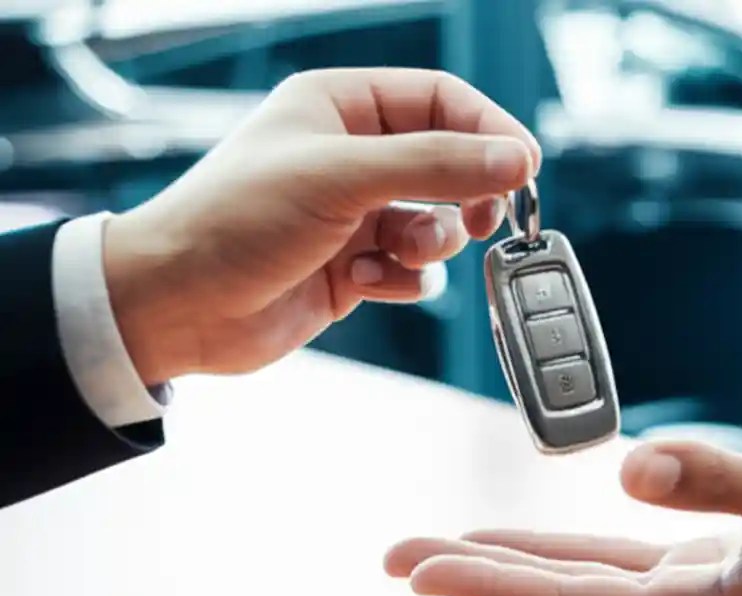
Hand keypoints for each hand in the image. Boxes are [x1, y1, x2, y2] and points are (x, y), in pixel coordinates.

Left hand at [102, 68, 540, 384]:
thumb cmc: (235, 221)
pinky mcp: (354, 266)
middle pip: (451, 163)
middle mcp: (353, 154)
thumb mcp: (342, 177)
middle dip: (466, 195)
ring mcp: (355, 213)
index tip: (523, 169)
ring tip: (394, 254)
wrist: (175, 307)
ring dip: (429, 244)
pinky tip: (358, 284)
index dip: (489, 131)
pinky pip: (414, 270)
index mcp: (342, 106)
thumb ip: (437, 165)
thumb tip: (517, 160)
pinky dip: (401, 281)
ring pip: (437, 222)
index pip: (443, 100)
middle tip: (478, 221)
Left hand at [384, 440, 741, 595]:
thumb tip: (629, 467)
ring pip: (579, 583)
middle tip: (395, 561)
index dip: (490, 584)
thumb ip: (723, 481)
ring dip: (509, 565)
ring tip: (439, 554)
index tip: (417, 572)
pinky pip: (615, 562)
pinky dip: (565, 550)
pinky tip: (535, 541)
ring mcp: (697, 594)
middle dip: (475, 578)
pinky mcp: (711, 566)